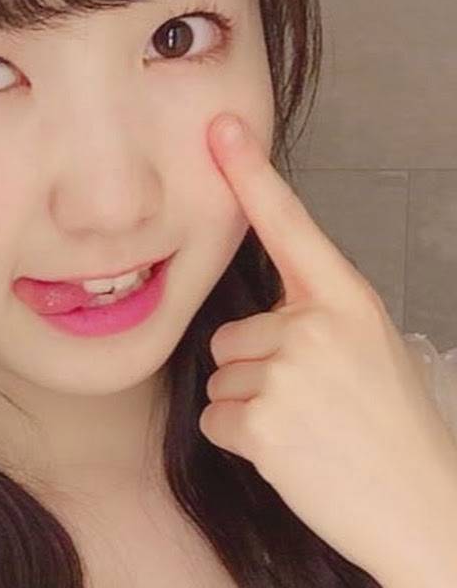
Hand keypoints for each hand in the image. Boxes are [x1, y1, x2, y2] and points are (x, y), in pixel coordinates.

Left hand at [199, 113, 456, 583]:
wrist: (426, 511)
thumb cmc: (393, 425)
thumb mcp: (369, 345)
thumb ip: (315, 313)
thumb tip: (258, 313)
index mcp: (346, 300)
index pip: (290, 224)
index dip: (251, 173)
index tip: (221, 130)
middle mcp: (314, 326)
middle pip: (231, 333)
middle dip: (256, 369)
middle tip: (312, 402)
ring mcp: (287, 374)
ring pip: (221, 376)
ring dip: (251, 405)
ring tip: (306, 429)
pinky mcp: (261, 422)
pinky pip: (214, 417)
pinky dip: (241, 439)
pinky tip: (290, 454)